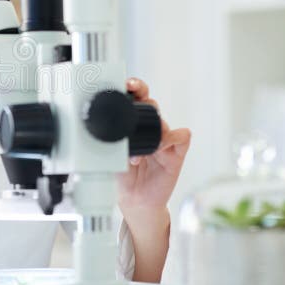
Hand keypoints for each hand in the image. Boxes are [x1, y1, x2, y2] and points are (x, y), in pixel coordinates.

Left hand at [117, 77, 190, 214]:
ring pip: (164, 120)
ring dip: (153, 127)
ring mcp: (163, 141)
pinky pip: (181, 137)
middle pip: (150, 104)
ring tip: (140, 147)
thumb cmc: (123, 177)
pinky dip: (172, 138)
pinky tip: (160, 148)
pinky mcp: (175, 154)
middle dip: (143, 95)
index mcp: (132, 127)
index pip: (135, 101)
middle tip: (135, 93)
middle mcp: (149, 130)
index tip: (125, 83)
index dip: (132, 89)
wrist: (135, 201)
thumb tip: (103, 133)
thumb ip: (110, 143)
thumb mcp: (111, 157)